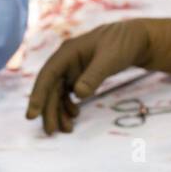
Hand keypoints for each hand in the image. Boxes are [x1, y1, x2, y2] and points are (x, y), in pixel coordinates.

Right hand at [26, 18, 170, 134]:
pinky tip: (75, 116)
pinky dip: (69, 107)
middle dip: (49, 110)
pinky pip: (68, 94)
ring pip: (58, 94)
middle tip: (51, 132)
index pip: (48, 75)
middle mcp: (66, 60)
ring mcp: (72, 69)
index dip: (38, 95)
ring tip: (66, 130)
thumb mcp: (110, 58)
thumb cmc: (123, 43)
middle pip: (51, 88)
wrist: (138, 39)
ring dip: (59, 112)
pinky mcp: (79, 76)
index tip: (32, 115)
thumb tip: (78, 95)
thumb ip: (94, 76)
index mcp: (68, 52)